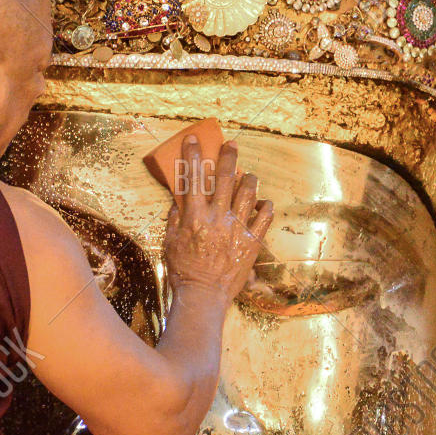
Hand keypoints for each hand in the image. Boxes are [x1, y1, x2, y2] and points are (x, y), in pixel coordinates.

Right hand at [163, 136, 272, 305]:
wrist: (204, 296)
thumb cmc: (183, 272)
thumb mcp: (170, 243)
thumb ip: (174, 219)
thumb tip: (178, 202)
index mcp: (195, 217)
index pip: (194, 178)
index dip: (193, 155)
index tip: (194, 138)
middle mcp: (218, 218)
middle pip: (226, 178)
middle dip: (229, 156)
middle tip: (232, 144)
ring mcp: (238, 229)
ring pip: (249, 192)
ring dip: (250, 180)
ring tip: (249, 175)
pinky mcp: (252, 242)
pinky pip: (266, 217)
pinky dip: (265, 206)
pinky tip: (262, 204)